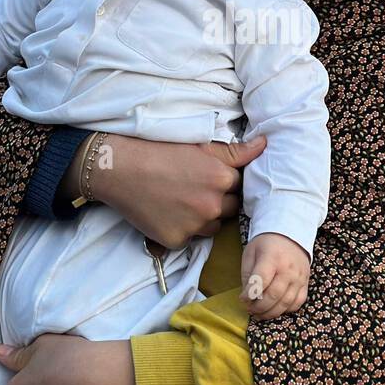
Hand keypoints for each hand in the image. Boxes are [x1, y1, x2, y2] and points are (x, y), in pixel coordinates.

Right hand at [85, 134, 266, 249]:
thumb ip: (236, 151)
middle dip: (216, 202)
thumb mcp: (200, 146)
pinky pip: (187, 240)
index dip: (223, 183)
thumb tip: (264, 145)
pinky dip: (180, 230)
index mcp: (222, 178)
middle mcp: (213, 204)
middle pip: (229, 210)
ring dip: (202, 219)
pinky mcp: (176, 240)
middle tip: (191, 189)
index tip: (205, 178)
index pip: (239, 188)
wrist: (120, 168)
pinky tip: (165, 213)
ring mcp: (195, 225)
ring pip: (211, 228)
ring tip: (179, 201)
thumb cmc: (160, 151)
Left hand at [240, 232, 308, 319]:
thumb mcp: (251, 252)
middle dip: (259, 307)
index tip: (243, 298)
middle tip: (250, 309)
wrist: (290, 235)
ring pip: (285, 303)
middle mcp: (288, 268)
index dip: (250, 294)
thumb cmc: (266, 245)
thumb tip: (247, 297)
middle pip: (273, 295)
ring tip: (259, 313)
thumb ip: (248, 275)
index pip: (261, 281)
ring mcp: (299, 277)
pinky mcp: (305, 283)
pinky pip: (297, 303)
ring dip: (270, 313)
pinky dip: (285, 310)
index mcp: (272, 257)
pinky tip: (275, 308)